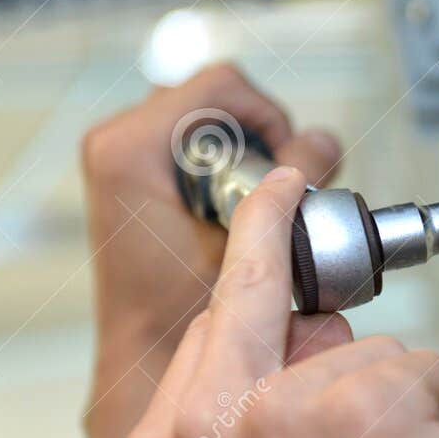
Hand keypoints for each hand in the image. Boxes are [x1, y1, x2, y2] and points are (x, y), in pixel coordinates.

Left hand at [81, 62, 339, 370]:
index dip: (270, 117)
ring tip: (259, 205)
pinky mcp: (133, 169)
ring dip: (248, 152)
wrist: (145, 352)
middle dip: (261, 138)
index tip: (288, 166)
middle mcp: (116, 141)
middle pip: (217, 97)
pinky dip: (230, 164)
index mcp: (129, 149)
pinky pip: (197, 140)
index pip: (221, 85)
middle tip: (277, 191)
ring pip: (210, 116)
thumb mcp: (249, 243)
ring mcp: (120, 153)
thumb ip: (292, 185)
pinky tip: (236, 209)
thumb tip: (322, 142)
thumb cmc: (179, 313)